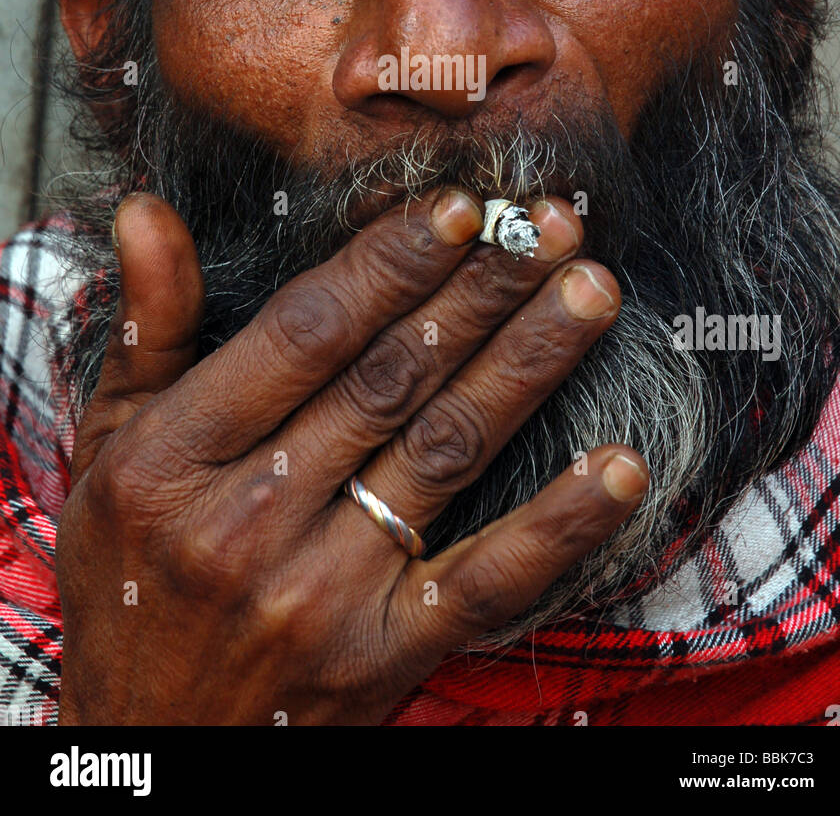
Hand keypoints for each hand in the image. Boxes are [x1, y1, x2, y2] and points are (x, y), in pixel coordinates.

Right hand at [56, 188, 647, 725]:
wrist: (149, 738)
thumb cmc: (128, 576)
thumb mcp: (112, 446)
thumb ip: (148, 329)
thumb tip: (144, 210)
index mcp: (177, 456)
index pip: (305, 333)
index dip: (388, 263)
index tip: (456, 206)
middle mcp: (249, 519)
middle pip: (391, 377)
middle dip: (481, 290)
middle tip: (550, 225)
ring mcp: (322, 591)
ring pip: (446, 450)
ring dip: (528, 364)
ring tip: (591, 293)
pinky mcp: (383, 654)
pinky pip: (486, 579)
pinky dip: (559, 522)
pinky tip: (620, 466)